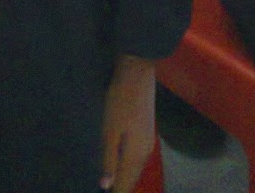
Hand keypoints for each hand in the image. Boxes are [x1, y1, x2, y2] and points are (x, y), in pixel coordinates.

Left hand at [100, 55, 154, 192]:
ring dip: (126, 177)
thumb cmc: (120, 101)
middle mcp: (145, 152)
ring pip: (137, 168)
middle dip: (123, 187)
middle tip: (111, 192)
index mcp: (136, 154)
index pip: (126, 183)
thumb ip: (109, 158)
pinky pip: (138, 158)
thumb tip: (106, 185)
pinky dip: (129, 166)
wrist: (138, 74)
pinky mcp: (146, 131)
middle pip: (133, 177)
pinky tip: (122, 165)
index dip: (117, 192)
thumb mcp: (110, 130)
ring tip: (115, 184)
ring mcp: (148, 141)